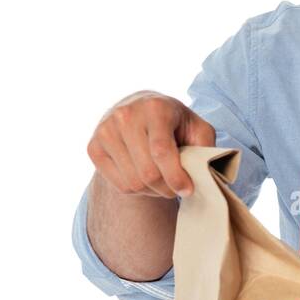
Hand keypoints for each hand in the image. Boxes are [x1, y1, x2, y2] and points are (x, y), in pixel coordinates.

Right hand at [86, 90, 215, 198]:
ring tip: (163, 182)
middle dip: (167, 188)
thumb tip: (206, 175)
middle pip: (147, 172)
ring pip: (133, 182)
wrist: (139, 109)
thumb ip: (205, 147)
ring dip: (153, 191)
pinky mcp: (93, 147)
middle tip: (177, 188)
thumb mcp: (197, 127)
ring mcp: (106, 131)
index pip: (161, 151)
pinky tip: (145, 179)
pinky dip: (137, 190)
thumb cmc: (174, 123)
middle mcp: (126, 116)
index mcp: (155, 107)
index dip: (176, 176)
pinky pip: (119, 185)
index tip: (188, 190)